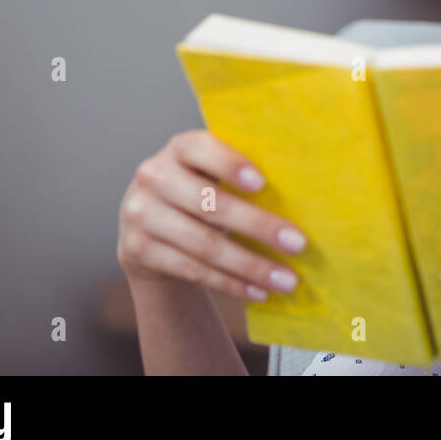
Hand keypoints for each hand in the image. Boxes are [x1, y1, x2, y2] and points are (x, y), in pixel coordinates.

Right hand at [117, 129, 309, 300]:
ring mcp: (141, 214)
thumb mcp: (209, 172)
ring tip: (286, 280)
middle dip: (259, 227)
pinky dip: (230, 283)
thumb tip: (303, 191)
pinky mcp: (137, 249)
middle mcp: (154, 176)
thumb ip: (241, 172)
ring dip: (250, 266)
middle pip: (210, 205)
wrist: (147, 226)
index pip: (200, 148)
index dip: (229, 164)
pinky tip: (259, 291)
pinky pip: (192, 269)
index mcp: (179, 148)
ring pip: (203, 245)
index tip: (263, 183)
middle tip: (299, 244)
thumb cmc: (199, 191)